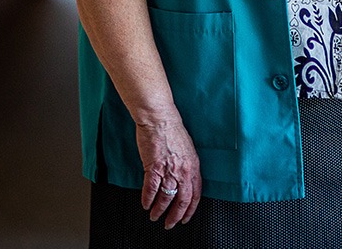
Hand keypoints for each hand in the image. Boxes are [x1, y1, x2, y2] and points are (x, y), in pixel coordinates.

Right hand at [135, 114, 201, 228]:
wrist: (160, 118)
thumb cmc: (171, 130)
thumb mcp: (187, 149)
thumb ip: (187, 166)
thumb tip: (183, 180)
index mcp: (193, 166)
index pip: (196, 194)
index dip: (190, 209)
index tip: (185, 217)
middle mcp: (183, 170)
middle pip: (182, 201)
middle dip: (175, 216)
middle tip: (170, 223)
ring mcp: (169, 170)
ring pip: (166, 198)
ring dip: (159, 210)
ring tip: (154, 216)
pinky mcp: (154, 168)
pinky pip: (151, 190)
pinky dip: (147, 199)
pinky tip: (145, 204)